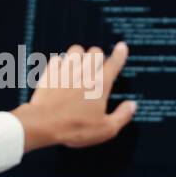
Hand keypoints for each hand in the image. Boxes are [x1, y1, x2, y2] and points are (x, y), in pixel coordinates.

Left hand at [12, 43, 136, 151]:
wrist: (43, 124)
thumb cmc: (75, 128)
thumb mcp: (105, 129)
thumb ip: (122, 116)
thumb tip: (132, 105)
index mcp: (100, 85)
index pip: (114, 63)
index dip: (120, 54)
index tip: (122, 47)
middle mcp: (84, 73)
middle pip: (95, 52)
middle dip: (98, 57)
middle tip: (97, 68)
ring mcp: (66, 71)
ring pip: (76, 50)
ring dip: (80, 55)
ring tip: (79, 66)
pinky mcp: (50, 73)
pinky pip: (58, 59)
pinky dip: (61, 63)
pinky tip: (61, 72)